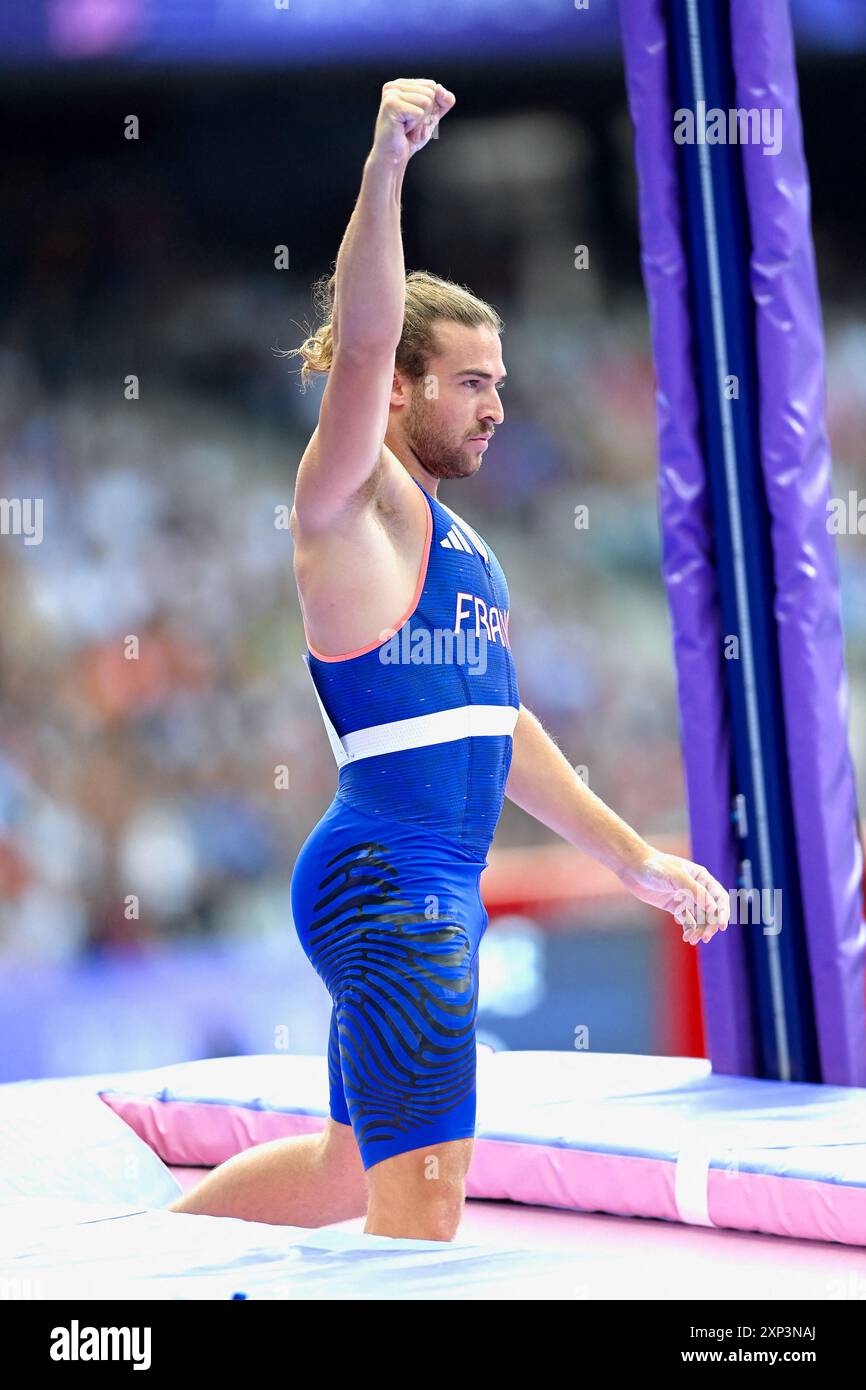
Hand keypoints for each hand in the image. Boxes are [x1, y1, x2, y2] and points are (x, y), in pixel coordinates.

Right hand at [372, 79, 454, 163]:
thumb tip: (439, 88)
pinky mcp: (391, 104)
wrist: (392, 158)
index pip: (432, 86)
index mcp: (402, 84)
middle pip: (430, 92)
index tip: (414, 118)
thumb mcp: (432, 116)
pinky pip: (418, 113)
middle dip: (426, 115)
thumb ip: (443, 101)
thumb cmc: (409, 138)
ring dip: (421, 122)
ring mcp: (391, 94)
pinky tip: (402, 130)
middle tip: (410, 126)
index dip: (431, 107)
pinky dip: (415, 126)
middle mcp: (395, 86)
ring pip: (426, 102)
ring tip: (406, 128)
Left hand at [616, 849, 730, 944]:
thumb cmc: (655, 867)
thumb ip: (695, 891)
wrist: (633, 868)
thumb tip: (713, 907)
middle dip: (710, 925)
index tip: (721, 926)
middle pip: (711, 911)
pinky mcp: (674, 905)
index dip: (723, 912)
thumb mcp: (676, 876)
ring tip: (691, 940)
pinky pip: (687, 920)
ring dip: (699, 930)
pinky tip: (685, 936)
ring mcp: (685, 897)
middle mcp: (696, 888)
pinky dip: (688, 929)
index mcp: (701, 877)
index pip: (719, 897)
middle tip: (704, 938)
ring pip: (699, 917)